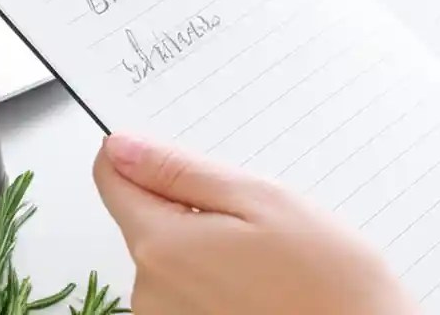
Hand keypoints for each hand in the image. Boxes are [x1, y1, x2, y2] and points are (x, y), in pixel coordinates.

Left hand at [92, 133, 418, 314]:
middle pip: (147, 218)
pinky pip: (188, 291)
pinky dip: (218, 281)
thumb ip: (181, 172)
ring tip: (269, 260)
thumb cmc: (328, 283)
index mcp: (162, 246)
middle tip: (256, 220)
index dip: (140, 156)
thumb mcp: (262, 201)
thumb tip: (122, 147)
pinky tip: (262, 287)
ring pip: (171, 255)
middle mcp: (148, 292)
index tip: (179, 160)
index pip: (111, 177)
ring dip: (209, 246)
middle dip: (192, 206)